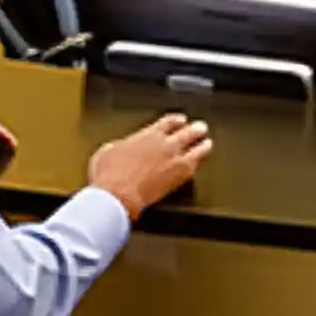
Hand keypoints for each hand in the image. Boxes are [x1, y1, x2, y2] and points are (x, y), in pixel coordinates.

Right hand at [87, 112, 212, 220]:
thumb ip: (121, 146)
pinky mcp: (180, 176)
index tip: (180, 120)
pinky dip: (200, 160)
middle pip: (187, 131)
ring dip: (203, 143)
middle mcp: (165, 144)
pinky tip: (201, 162)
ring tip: (207, 143)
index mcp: (148, 134)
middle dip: (195, 128)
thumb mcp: (108, 151)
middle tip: (200, 127)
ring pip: (197, 146)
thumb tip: (120, 148)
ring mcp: (175, 159)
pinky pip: (195, 164)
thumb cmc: (109, 176)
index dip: (176, 120)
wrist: (118, 195)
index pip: (168, 122)